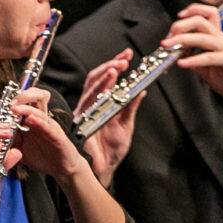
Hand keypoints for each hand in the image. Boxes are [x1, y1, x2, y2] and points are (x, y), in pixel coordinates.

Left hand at [9, 87, 86, 182]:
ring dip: (26, 108)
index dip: (16, 98)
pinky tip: (30, 119)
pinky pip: (47, 127)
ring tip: (14, 108)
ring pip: (40, 111)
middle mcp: (43, 120)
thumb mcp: (21, 148)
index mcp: (34, 121)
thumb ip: (10, 140)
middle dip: (22, 96)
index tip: (3, 103)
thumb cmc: (43, 157)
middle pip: (36, 98)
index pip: (28, 101)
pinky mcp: (57, 137)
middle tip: (9, 103)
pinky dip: (38, 122)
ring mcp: (50, 127)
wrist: (62, 169)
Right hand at [75, 48, 144, 183]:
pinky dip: (100, 90)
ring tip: (118, 66)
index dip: (115, 64)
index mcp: (101, 103)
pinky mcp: (81, 120)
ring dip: (106, 74)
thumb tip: (141, 90)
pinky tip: (110, 83)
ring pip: (92, 86)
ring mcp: (84, 111)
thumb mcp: (126, 124)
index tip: (127, 54)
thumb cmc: (112, 149)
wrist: (104, 168)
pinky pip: (89, 102)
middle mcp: (90, 104)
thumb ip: (131, 107)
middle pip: (96, 78)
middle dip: (110, 65)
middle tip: (124, 58)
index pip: (106, 78)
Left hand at [163, 4, 222, 111]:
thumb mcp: (211, 71)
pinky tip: (182, 64)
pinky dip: (193, 60)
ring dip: (182, 39)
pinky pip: (210, 57)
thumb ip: (197, 63)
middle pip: (200, 20)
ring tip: (168, 46)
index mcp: (219, 39)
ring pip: (202, 35)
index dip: (190, 13)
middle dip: (180, 25)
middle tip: (168, 38)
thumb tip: (180, 58)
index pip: (206, 15)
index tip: (175, 22)